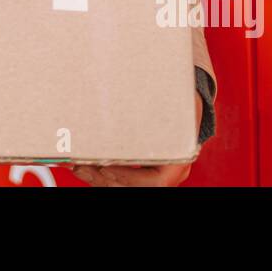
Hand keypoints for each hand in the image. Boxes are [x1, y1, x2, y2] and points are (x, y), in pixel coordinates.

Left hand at [67, 91, 201, 186]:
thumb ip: (159, 105)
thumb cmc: (184, 101)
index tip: (106, 168)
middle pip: (135, 186)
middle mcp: (169, 171)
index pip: (156, 181)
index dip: (129, 178)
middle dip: (106, 180)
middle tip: (84, 167)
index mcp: (180, 158)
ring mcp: (157, 172)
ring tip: (80, 167)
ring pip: (126, 185)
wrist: (191, 104)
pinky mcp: (145, 171)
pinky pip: (123, 179)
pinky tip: (88, 166)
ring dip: (101, 180)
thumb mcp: (177, 101)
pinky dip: (105, 175)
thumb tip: (134, 84)